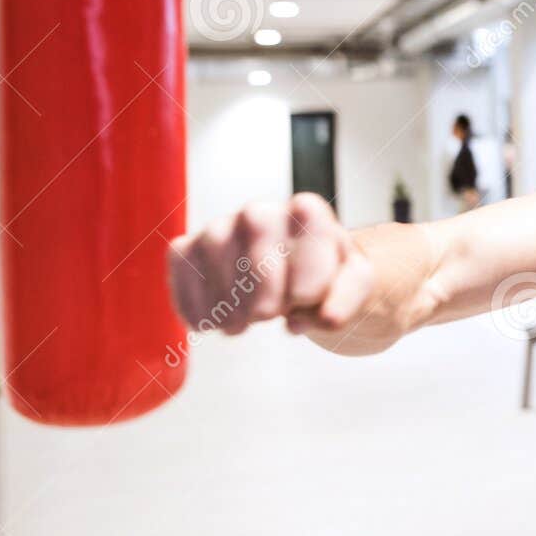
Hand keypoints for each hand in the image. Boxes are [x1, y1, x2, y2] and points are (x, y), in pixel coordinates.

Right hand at [166, 192, 376, 343]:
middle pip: (256, 239)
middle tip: (267, 316)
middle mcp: (260, 211)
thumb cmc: (326, 278)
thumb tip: (318, 319)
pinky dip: (195, 307)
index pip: (306, 224)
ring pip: (216, 255)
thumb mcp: (354, 285)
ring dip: (228, 304)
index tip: (304, 301)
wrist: (294, 279)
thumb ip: (347, 299)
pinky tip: (212, 323)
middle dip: (262, 289)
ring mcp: (220, 228)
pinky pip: (181, 270)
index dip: (305, 273)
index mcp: (307, 212)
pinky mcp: (188, 251)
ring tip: (242, 324)